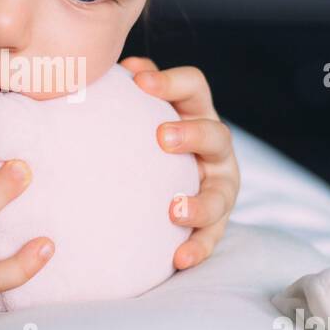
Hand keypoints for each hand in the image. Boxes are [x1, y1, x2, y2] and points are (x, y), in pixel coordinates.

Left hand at [121, 57, 239, 271]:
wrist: (162, 190)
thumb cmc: (144, 143)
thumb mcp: (140, 115)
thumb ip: (128, 95)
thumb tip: (107, 70)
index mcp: (196, 113)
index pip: (194, 87)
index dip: (171, 82)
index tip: (139, 81)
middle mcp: (215, 149)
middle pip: (216, 135)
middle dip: (192, 134)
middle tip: (162, 137)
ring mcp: (219, 186)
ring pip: (222, 193)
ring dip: (200, 203)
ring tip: (175, 211)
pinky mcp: (215, 223)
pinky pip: (210, 238)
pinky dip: (197, 248)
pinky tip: (178, 259)